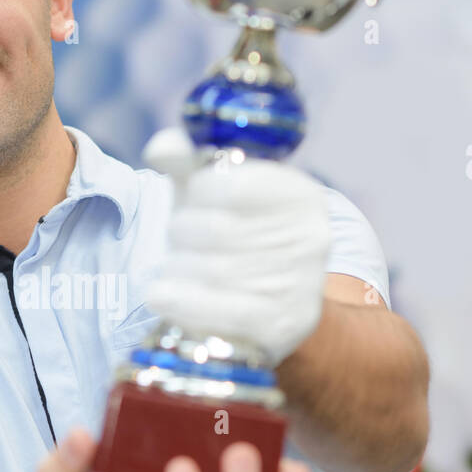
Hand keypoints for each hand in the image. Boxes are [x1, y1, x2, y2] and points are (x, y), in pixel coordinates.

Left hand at [141, 128, 331, 366]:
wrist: (268, 310)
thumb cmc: (235, 239)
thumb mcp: (212, 195)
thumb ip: (186, 162)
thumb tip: (162, 147)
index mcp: (300, 195)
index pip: (231, 184)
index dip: (198, 192)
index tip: (195, 201)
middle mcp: (310, 238)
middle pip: (216, 230)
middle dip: (183, 233)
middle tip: (183, 241)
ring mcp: (300, 285)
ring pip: (209, 270)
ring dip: (178, 268)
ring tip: (181, 269)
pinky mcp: (280, 325)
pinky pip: (214, 308)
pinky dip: (177, 300)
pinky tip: (161, 295)